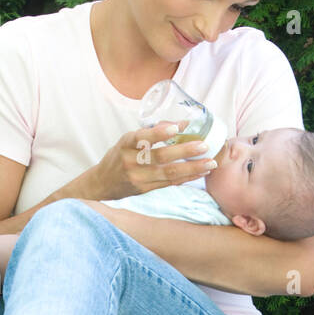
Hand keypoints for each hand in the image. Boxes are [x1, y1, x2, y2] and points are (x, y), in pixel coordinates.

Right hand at [92, 119, 217, 199]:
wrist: (103, 183)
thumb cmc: (120, 156)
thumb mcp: (128, 140)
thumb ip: (151, 133)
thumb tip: (182, 124)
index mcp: (126, 144)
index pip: (142, 138)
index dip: (159, 133)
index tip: (176, 127)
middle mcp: (131, 162)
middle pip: (160, 157)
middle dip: (184, 151)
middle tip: (203, 145)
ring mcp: (139, 178)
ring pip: (169, 173)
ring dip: (192, 167)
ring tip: (210, 162)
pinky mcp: (146, 189)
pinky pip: (170, 183)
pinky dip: (187, 177)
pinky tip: (201, 172)